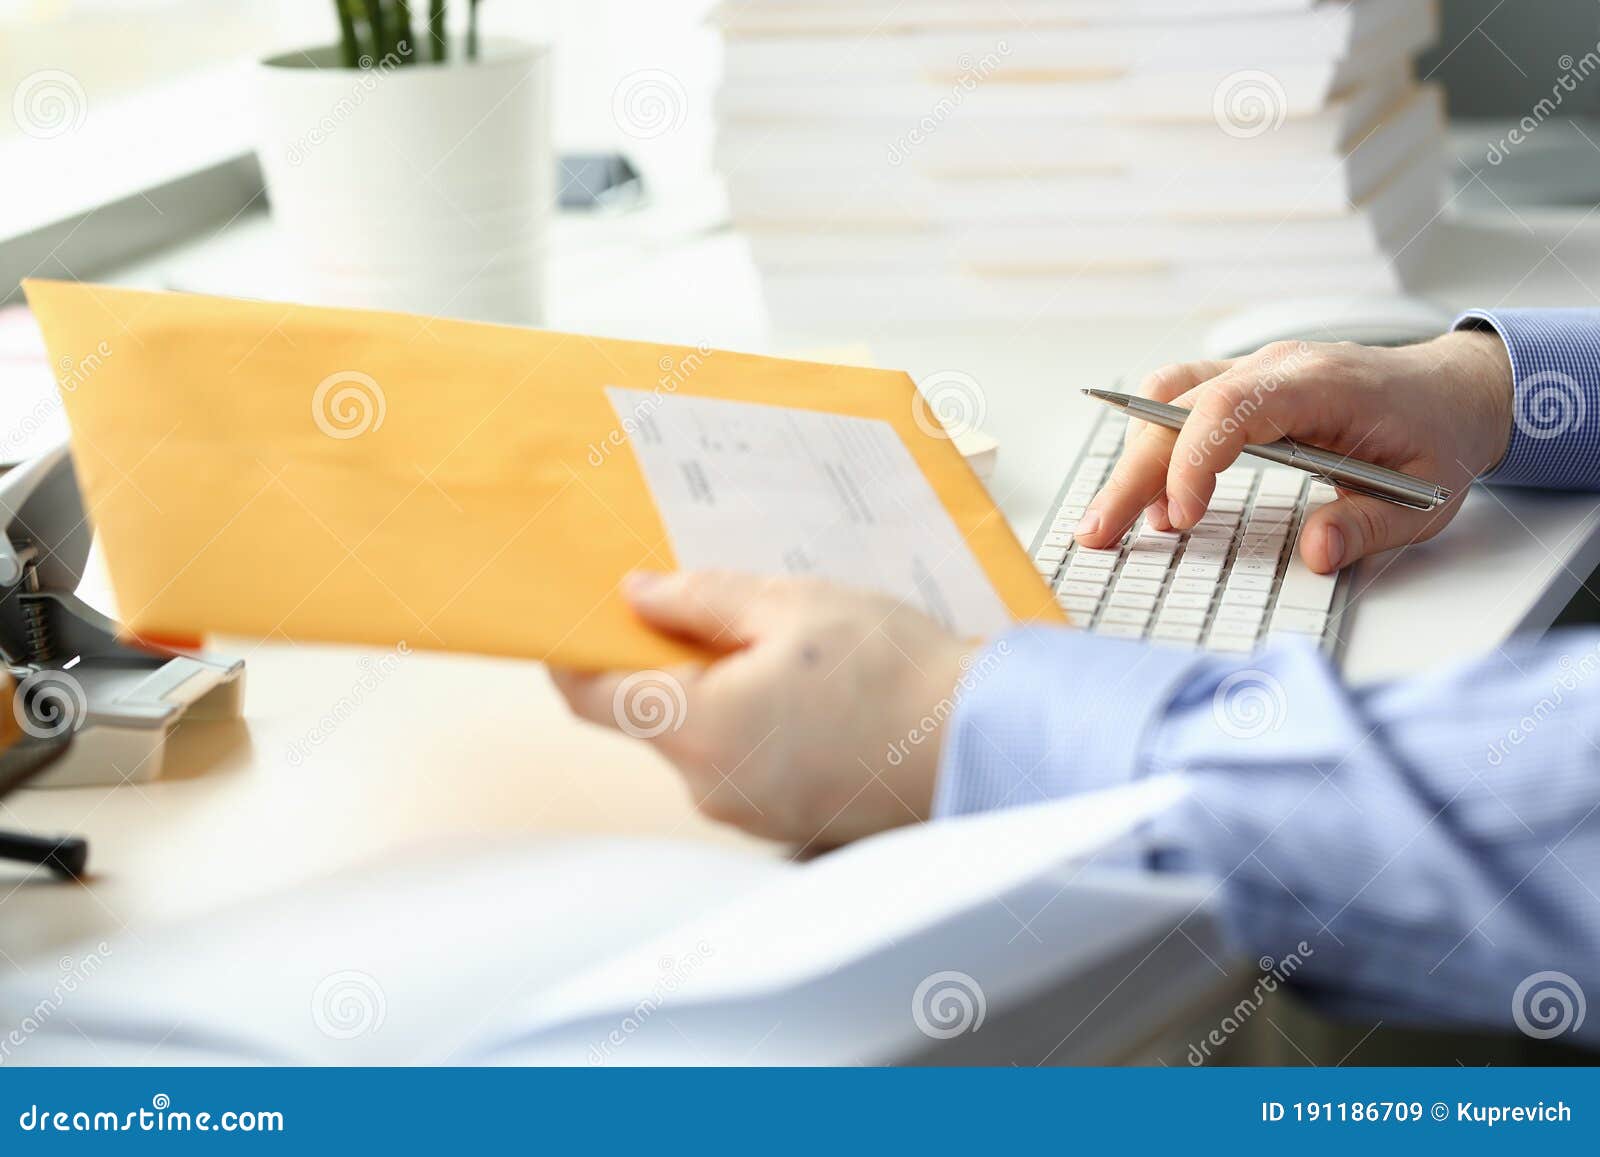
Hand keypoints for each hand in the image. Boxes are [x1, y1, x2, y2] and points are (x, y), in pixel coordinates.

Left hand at [550, 571, 969, 845]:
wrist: (977, 739)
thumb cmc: (893, 671)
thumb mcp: (790, 605)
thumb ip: (699, 599)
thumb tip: (636, 595)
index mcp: (699, 730)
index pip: (592, 697)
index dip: (571, 654)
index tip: (575, 621)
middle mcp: (711, 787)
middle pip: (651, 718)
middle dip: (669, 665)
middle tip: (715, 615)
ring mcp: (748, 815)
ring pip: (700, 743)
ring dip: (718, 697)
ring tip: (784, 652)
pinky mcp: (784, 825)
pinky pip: (741, 768)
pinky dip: (753, 729)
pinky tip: (807, 696)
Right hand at [1075, 331, 1513, 572]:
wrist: (1447, 391)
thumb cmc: (1433, 439)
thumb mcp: (1424, 498)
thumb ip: (1369, 526)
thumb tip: (1314, 552)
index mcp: (1321, 383)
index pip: (1230, 408)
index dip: (1193, 462)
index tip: (1179, 520)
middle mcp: (1274, 367)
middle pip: (1177, 408)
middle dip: (1133, 474)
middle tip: (1099, 533)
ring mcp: (1250, 370)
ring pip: (1165, 400)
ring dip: (1134, 460)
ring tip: (1119, 524)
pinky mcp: (1236, 385)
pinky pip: (1175, 402)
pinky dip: (1152, 446)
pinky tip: (1151, 499)